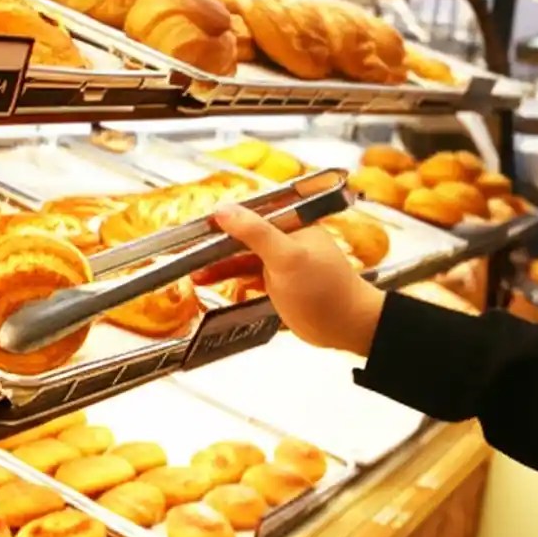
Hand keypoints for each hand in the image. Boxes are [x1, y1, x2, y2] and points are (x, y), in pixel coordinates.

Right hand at [213, 204, 385, 355]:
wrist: (348, 326)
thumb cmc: (327, 290)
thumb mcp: (288, 257)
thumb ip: (256, 232)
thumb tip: (224, 210)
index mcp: (291, 222)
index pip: (249, 213)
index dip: (222, 219)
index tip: (197, 229)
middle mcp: (285, 238)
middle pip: (242, 235)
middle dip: (215, 245)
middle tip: (189, 253)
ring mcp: (281, 261)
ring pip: (242, 258)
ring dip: (219, 266)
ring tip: (196, 275)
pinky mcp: (278, 283)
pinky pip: (248, 276)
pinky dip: (232, 280)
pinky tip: (216, 285)